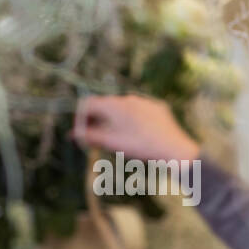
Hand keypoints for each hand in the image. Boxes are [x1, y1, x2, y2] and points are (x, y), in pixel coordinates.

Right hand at [72, 94, 199, 162]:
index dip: (80, 118)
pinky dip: (132, 120)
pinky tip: (136, 134)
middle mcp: (128, 98)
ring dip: (114, 120)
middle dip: (97, 120)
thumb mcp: (113, 143)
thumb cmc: (141, 147)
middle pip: (105, 105)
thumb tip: (74, 135)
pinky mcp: (158, 108)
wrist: (175, 150)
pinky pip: (139, 112)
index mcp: (114, 104)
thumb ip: (91, 137)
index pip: (88, 104)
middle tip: (94, 136)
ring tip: (115, 137)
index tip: (80, 133)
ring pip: (123, 108)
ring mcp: (145, 102)